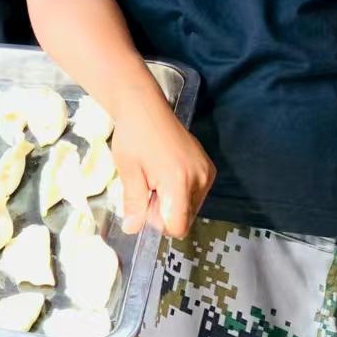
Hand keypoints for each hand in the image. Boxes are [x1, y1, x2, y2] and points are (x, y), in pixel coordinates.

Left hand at [110, 96, 214, 236]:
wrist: (145, 108)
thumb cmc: (133, 138)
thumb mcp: (128, 173)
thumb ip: (134, 204)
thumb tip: (133, 229)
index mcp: (179, 183)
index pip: (178, 225)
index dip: (158, 223)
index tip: (144, 204)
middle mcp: (200, 180)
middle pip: (185, 217)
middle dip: (164, 211)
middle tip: (146, 187)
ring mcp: (207, 173)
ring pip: (191, 206)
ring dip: (172, 201)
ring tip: (155, 178)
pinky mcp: (208, 167)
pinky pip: (196, 192)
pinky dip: (181, 191)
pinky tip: (166, 173)